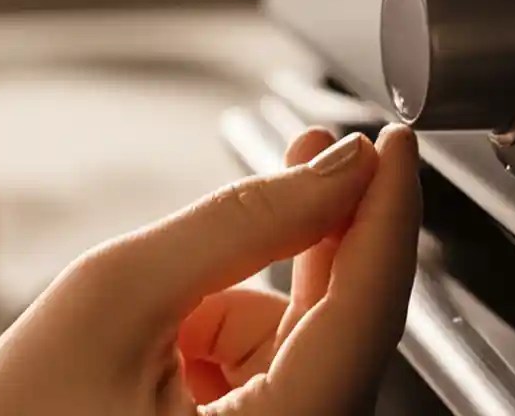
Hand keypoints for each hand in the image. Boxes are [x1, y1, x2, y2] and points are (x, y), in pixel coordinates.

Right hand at [0, 124, 420, 415]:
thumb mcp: (115, 295)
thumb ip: (235, 224)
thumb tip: (332, 172)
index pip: (372, 309)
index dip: (390, 209)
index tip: (399, 140)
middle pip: (341, 324)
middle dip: (315, 236)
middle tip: (311, 155)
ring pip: (296, 346)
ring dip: (237, 300)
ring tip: (148, 324)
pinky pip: (266, 373)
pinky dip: (220, 333)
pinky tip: (160, 339)